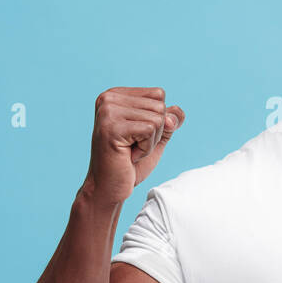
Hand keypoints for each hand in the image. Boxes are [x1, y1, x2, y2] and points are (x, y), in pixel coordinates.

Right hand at [85, 87, 183, 205]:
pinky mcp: (112, 127)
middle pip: (159, 106)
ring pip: (157, 119)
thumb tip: (173, 116)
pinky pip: (150, 130)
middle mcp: (108, 98)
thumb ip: (170, 119)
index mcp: (116, 94)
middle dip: (155, 132)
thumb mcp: (156, 136)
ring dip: (150, 142)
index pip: (158, 94)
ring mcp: (108, 112)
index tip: (135, 134)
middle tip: (132, 146)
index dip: (157, 119)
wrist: (109, 188)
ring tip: (130, 150)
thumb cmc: (130, 163)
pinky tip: (129, 156)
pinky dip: (146, 148)